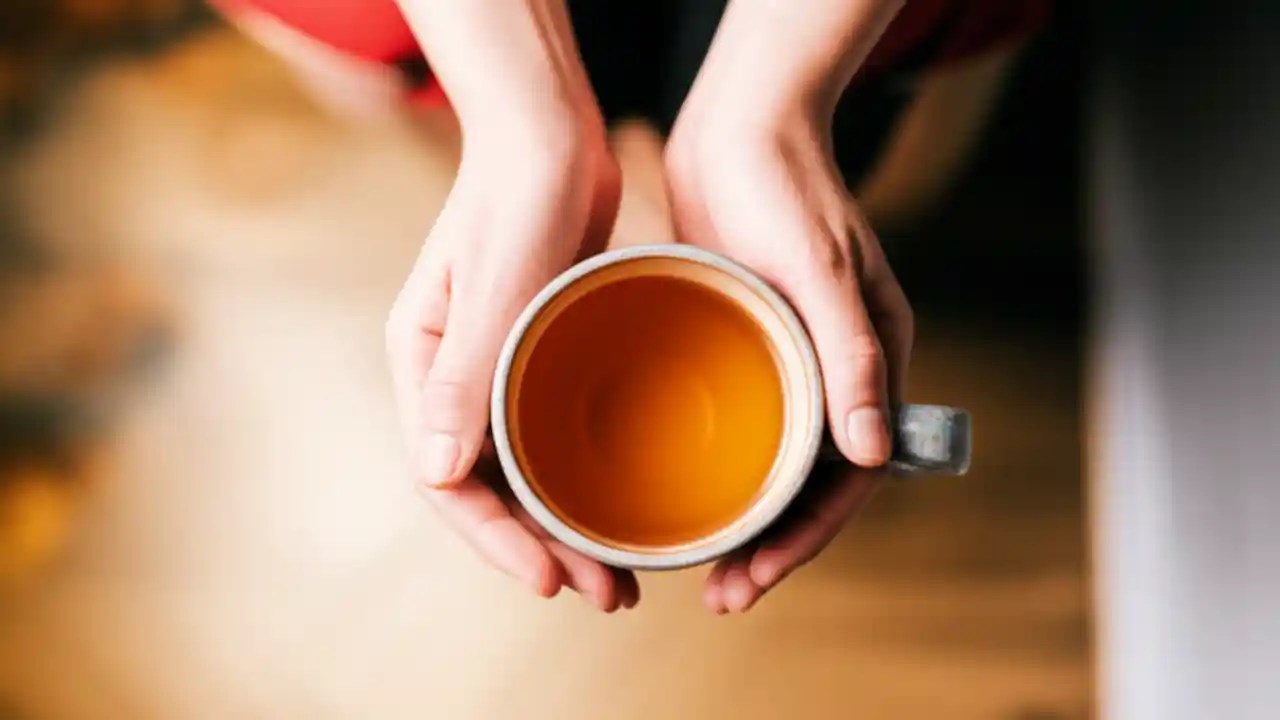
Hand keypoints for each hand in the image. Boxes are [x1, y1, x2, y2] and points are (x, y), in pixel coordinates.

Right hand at [385, 119, 635, 610]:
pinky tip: (624, 499)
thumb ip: (465, 376)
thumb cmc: (519, 194)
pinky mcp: (538, 352)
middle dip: (544, 549)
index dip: (496, 541)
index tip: (550, 579)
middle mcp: (453, 378)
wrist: (553, 131)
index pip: (448, 481)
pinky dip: (582, 475)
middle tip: (609, 594)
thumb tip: (437, 475)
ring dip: (569, 524)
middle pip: (492, 489)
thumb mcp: (496, 286)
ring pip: (526, 470)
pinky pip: (552, 433)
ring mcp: (496, 367)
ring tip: (624, 574)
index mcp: (423, 366)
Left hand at [666, 102, 913, 612]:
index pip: (850, 476)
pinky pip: (745, 423)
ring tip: (702, 564)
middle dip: (772, 546)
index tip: (755, 579)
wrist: (741, 123)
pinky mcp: (750, 342)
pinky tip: (680, 488)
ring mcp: (791, 359)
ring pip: (775, 462)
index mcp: (869, 361)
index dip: (807, 538)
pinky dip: (724, 465)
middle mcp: (835, 370)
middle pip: (811, 483)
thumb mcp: (820, 268)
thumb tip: (873, 454)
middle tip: (720, 594)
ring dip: (746, 516)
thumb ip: (849, 356)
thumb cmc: (785, 186)